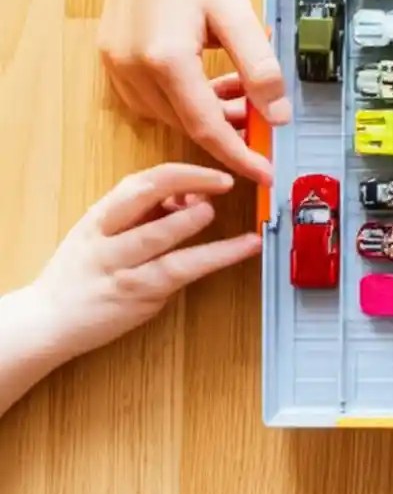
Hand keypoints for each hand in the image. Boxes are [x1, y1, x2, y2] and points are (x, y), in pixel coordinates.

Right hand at [28, 163, 260, 358]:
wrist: (47, 321)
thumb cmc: (80, 276)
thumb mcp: (101, 236)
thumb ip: (141, 217)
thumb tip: (192, 197)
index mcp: (99, 217)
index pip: (139, 182)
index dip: (179, 173)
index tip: (211, 172)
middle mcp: (106, 238)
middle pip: (143, 195)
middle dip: (187, 181)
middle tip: (223, 181)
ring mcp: (120, 267)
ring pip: (157, 237)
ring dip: (190, 221)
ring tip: (213, 211)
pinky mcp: (138, 294)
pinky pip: (180, 271)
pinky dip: (218, 256)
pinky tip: (245, 247)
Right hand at [98, 0, 290, 184]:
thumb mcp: (239, 14)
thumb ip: (260, 68)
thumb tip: (278, 117)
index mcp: (167, 59)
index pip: (207, 128)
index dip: (239, 156)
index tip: (265, 174)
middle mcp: (133, 68)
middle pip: (188, 124)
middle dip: (229, 131)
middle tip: (264, 120)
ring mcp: (117, 65)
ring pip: (169, 115)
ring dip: (207, 115)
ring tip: (241, 92)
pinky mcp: (112, 59)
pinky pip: (151, 100)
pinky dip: (183, 102)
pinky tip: (210, 82)